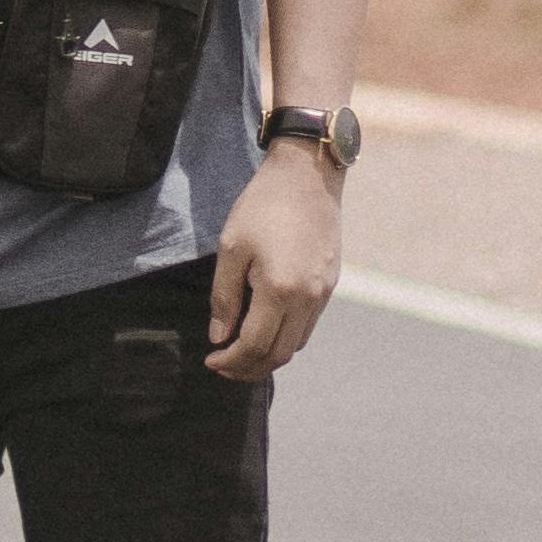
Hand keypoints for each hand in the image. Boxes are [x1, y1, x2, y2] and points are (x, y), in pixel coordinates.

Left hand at [206, 142, 340, 380]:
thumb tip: (219, 338)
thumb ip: (224, 297)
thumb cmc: (263, 205)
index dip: (231, 361)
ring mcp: (323, 294)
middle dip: (249, 367)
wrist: (307, 175)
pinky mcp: (330, 285)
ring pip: (297, 344)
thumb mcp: (231, 247)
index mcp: (280, 290)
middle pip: (279, 355)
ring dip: (269, 355)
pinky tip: (266, 327)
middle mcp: (307, 299)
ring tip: (242, 351)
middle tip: (224, 364)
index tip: (211, 360)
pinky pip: (308, 325)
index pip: (254, 346)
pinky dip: (286, 336)